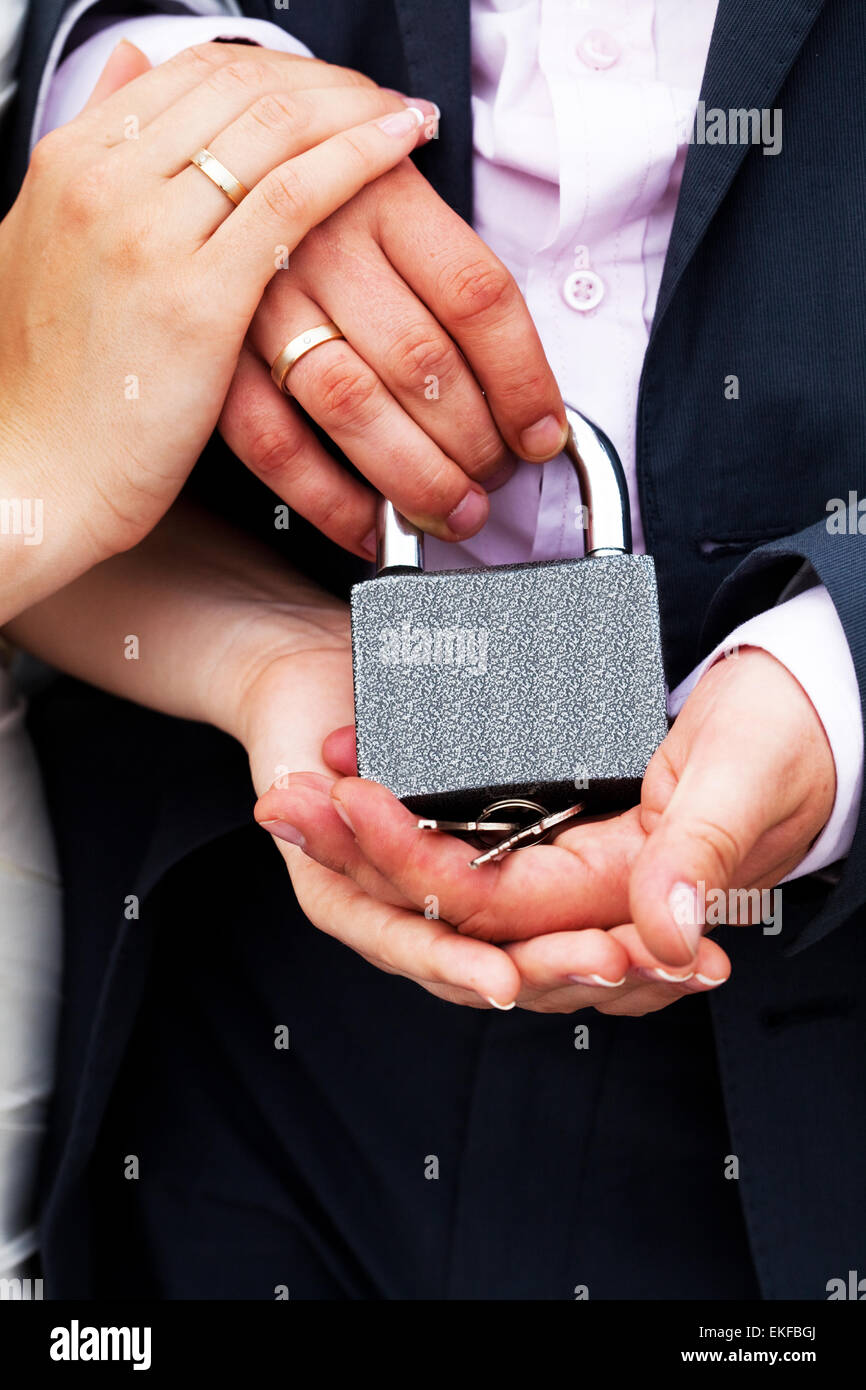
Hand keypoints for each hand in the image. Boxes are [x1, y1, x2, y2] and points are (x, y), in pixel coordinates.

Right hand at [0, 41, 433, 620]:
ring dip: (352, 109)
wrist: (38, 473)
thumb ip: (98, 160)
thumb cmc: (52, 385)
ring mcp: (151, 235)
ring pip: (273, 127)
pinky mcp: (200, 296)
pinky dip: (358, 159)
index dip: (272, 66)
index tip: (321, 85)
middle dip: (322, 82)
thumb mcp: (48, 247)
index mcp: (70, 163)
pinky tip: (397, 148)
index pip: (190, 71)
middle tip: (373, 96)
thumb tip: (130, 68)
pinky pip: (295, 197)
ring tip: (400, 116)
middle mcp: (107, 183)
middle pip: (239, 85)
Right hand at [219, 156, 568, 554]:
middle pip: (421, 360)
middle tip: (495, 479)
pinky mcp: (210, 352)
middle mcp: (320, 237)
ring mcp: (256, 298)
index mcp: (384, 191)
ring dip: (415, 476)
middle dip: (474, 442)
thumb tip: (523, 391)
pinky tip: (369, 526)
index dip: (523, 380)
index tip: (542, 433)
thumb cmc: (314, 198)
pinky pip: (272, 441)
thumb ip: (448, 271)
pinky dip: (327, 498)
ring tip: (452, 511)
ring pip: (352, 405)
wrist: (189, 166)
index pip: (477, 295)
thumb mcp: (390, 194)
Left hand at [254, 647, 833, 1010]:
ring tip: (291, 796)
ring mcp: (568, 871)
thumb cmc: (786, 738)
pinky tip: (359, 772)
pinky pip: (471, 840)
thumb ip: (701, 854)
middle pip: (450, 904)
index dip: (419, 862)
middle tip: (283, 805)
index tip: (354, 800)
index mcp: (629, 898)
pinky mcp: (558, 834)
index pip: (501, 907)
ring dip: (366, 842)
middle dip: (360, 858)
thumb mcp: (747, 780)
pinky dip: (411, 811)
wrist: (806, 708)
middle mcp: (587, 901)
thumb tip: (662, 935)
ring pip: (448, 877)